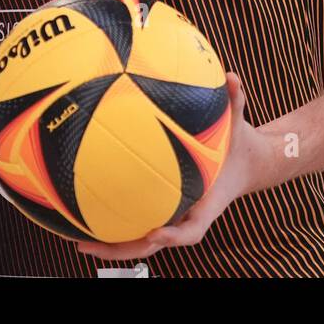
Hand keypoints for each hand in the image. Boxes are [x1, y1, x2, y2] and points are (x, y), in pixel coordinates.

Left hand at [76, 72, 271, 260]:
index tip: (154, 232)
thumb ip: (236, 101)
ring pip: (140, 240)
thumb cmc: (239, 144)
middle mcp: (186, 215)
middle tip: (86, 245)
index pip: (193, 230)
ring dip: (110, 243)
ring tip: (76, 240)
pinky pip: (137, 218)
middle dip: (120, 247)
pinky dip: (116, 220)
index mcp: (207, 204)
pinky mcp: (163, 208)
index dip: (174, 235)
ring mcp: (173, 215)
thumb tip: (233, 76)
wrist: (247, 164)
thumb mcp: (240, 122)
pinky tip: (86, 210)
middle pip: (152, 244)